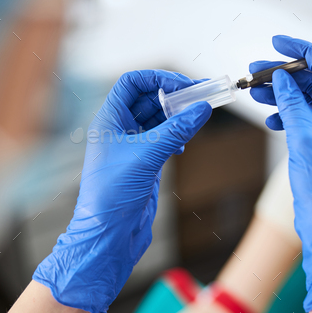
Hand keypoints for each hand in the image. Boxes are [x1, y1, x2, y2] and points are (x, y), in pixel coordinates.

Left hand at [33, 70, 211, 312]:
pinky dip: (177, 137)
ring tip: (198, 117)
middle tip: (201, 97)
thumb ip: (176, 130)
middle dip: (174, 97)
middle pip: (149, 100)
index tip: (184, 83)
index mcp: (109, 120)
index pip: (132, 84)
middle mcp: (119, 130)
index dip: (157, 78)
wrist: (110, 234)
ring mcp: (132, 148)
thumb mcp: (147, 155)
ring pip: (159, 121)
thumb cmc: (113, 194)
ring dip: (178, 117)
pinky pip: (164, 140)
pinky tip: (185, 143)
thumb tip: (202, 109)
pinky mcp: (145, 164)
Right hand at [250, 35, 311, 310]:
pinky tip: (272, 118)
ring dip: (281, 95)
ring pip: (306, 102)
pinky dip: (286, 116)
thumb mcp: (306, 137)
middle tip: (255, 71)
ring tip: (255, 92)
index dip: (302, 49)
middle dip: (285, 74)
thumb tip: (283, 78)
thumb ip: (294, 103)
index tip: (277, 41)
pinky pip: (303, 122)